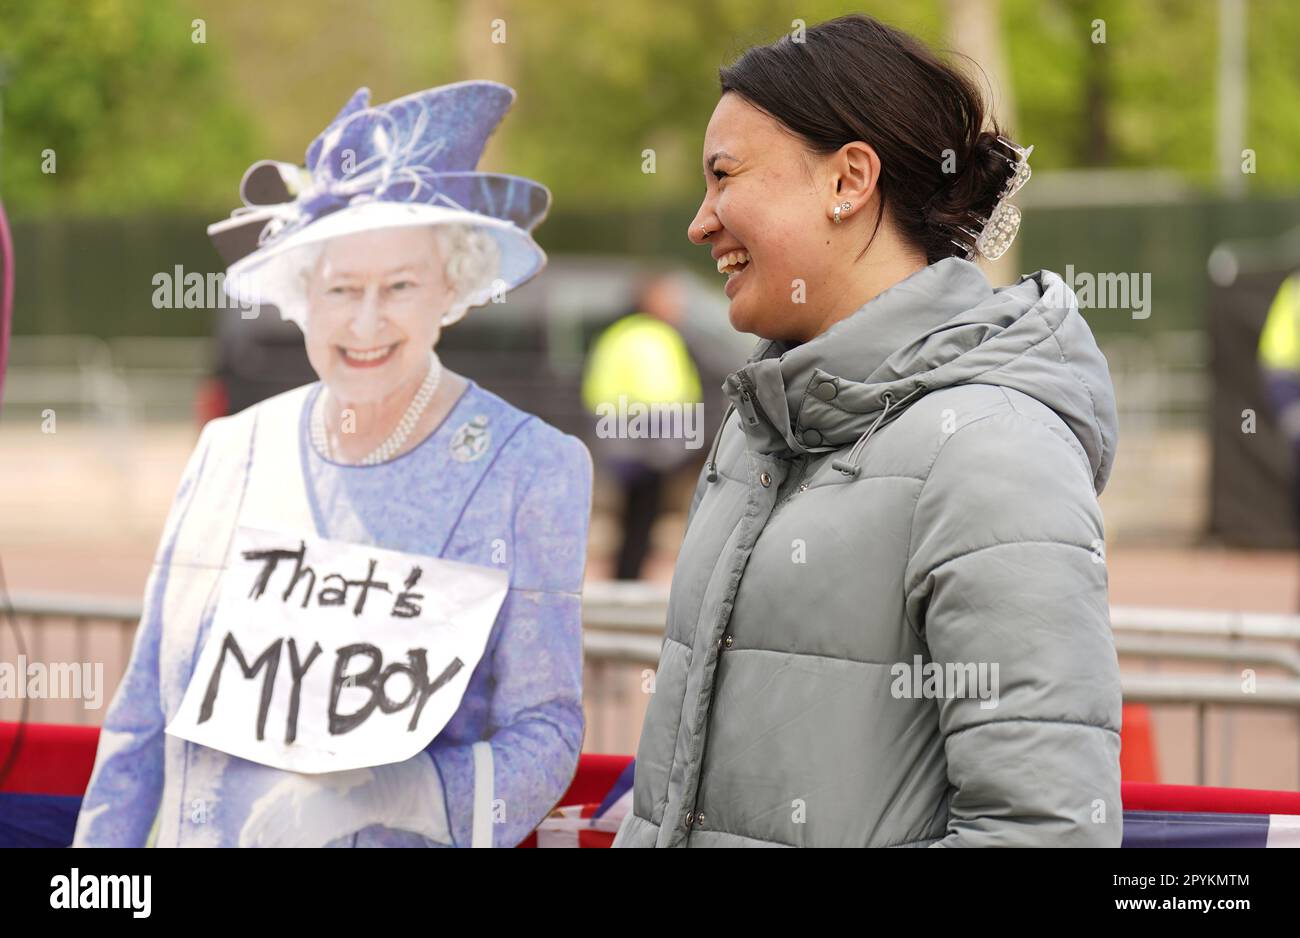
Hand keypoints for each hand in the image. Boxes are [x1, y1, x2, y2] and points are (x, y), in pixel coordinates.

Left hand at [238, 754, 450, 846]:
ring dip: (274, 847)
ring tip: (270, 847)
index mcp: (293, 786)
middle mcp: (299, 804)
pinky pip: (301, 847)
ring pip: (283, 842)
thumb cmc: (339, 778)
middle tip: (252, 846)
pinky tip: (290, 848)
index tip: (244, 841)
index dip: (250, 829)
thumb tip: (256, 807)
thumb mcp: (310, 777)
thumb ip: (282, 792)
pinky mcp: (324, 833)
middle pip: (270, 831)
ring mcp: (313, 819)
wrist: (374, 787)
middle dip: (259, 842)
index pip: (262, 813)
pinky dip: (292, 849)